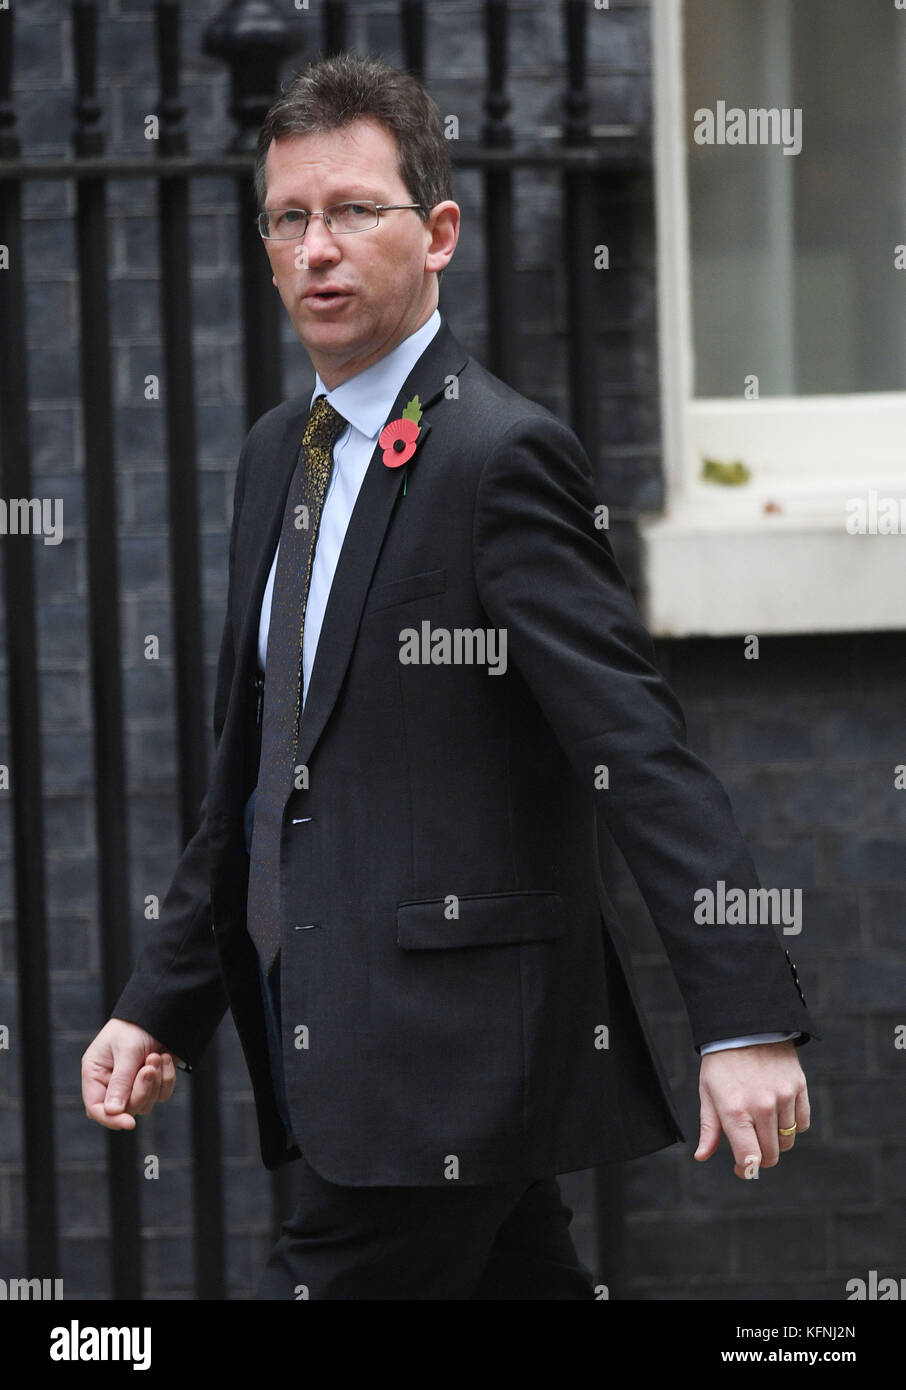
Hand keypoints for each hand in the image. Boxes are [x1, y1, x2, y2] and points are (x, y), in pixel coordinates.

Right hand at [82, 1018, 180, 1130]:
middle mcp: (111, 1083)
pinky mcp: (152, 1083)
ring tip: (157, 1055)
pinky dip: (167, 1077)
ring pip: (145, 1104)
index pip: (96, 1107)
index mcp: (95, 1073)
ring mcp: (133, 1085)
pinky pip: (162, 1094)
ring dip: (156, 1081)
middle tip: (150, 1066)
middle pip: (125, 1109)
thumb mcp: (126, 1051)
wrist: (162, 1010)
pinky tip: (166, 1056)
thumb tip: (112, 1112)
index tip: (129, 1122)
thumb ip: (120, 1081)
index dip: (110, 1119)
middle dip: (142, 1090)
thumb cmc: (136, 1026)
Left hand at [695, 1040, 809, 1177]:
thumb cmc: (721, 1061)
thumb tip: (702, 1156)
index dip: (746, 1170)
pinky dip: (793, 1125)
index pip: (750, 1158)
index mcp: (735, 1110)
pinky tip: (779, 1114)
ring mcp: (783, 1097)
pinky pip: (803, 1123)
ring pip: (788, 1140)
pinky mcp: (799, 1087)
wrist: (745, 1024)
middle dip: (761, 1157)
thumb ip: (709, 1128)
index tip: (741, 1169)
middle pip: (771, 1154)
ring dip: (776, 1140)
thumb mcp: (708, 1092)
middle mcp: (762, 1107)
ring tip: (762, 1124)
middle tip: (751, 1147)